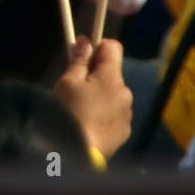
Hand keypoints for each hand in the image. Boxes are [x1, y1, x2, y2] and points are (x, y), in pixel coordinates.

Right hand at [53, 36, 131, 158]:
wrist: (77, 152)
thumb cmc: (69, 112)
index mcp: (112, 77)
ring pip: (114, 94)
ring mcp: (127, 114)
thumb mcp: (68, 82)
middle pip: (112, 73)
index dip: (97, 47)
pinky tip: (90, 123)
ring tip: (81, 109)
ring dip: (101, 95)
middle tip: (75, 86)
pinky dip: (105, 113)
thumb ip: (79, 60)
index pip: (113, 47)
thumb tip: (85, 41)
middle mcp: (125, 93)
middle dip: (96, 75)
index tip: (82, 55)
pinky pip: (115, 113)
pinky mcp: (125, 132)